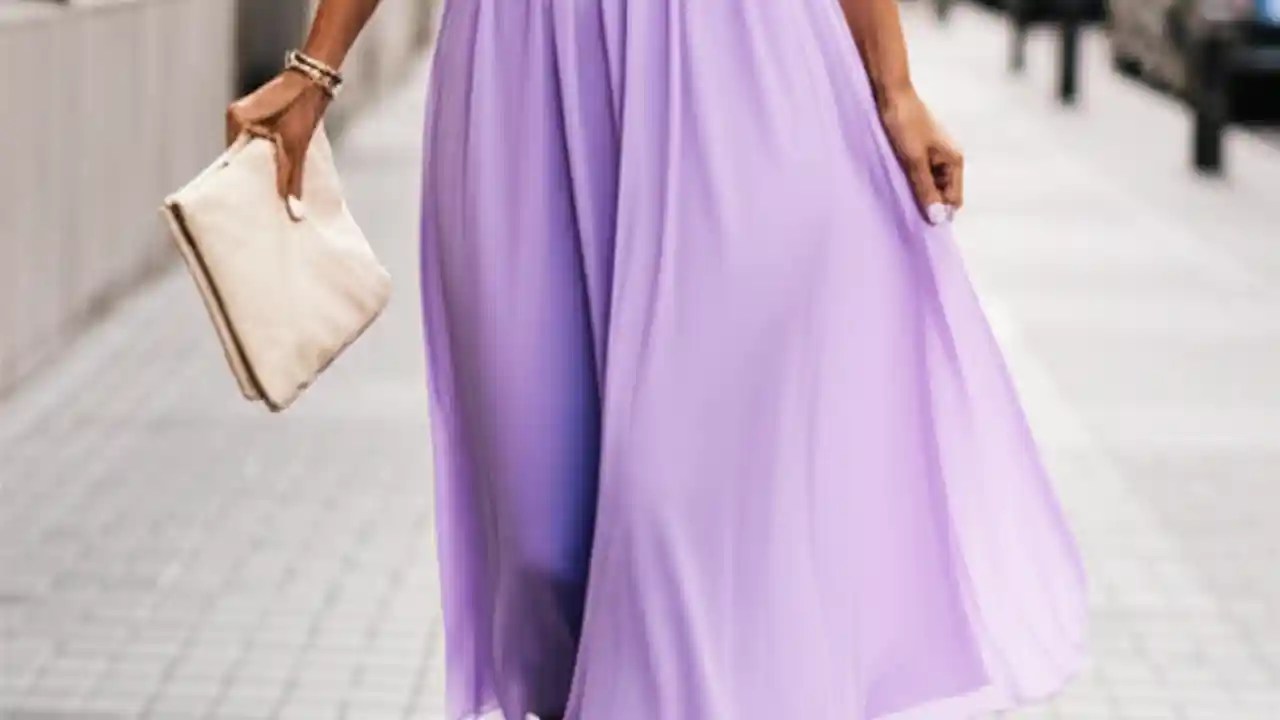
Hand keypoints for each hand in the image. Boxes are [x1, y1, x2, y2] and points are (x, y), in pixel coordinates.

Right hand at [226, 70, 330, 200]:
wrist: (316, 79)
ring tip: (271, 190)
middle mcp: (237, 116)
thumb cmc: (303, 106)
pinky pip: (260, 140)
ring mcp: (248, 113)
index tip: (250, 201)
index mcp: (236, 119)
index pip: (233, 159)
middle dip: (253, 175)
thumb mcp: (296, 146)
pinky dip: (269, 154)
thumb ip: (292, 179)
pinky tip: (278, 171)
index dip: (243, 180)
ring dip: (263, 165)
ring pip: (252, 149)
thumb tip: (294, 212)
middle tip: (263, 201)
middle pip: (242, 155)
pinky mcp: (262, 114)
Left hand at [877, 90, 963, 224]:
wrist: (891, 93)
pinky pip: (920, 174)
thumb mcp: (913, 160)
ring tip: (899, 192)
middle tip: (905, 207)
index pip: (954, 200)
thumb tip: (938, 219)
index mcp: (955, 160)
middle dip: (928, 203)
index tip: (917, 220)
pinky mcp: (921, 150)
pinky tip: (896, 181)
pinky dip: (911, 180)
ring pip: (930, 184)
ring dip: (918, 191)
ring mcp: (935, 154)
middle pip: (943, 194)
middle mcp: (949, 159)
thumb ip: (925, 189)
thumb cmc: (904, 124)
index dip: (939, 212)